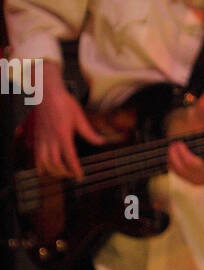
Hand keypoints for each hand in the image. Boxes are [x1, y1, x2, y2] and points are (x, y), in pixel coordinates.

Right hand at [31, 59, 105, 179]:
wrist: (46, 92)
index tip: (80, 177)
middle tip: (71, 175)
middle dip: (63, 173)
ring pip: (42, 162)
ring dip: (50, 171)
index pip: (70, 158)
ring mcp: (41, 138)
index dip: (75, 170)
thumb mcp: (80, 117)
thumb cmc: (64, 102)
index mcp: (63, 135)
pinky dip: (40, 164)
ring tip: (59, 174)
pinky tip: (45, 168)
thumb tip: (101, 142)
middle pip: (54, 164)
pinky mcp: (36, 136)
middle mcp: (50, 139)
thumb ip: (89, 132)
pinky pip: (35, 155)